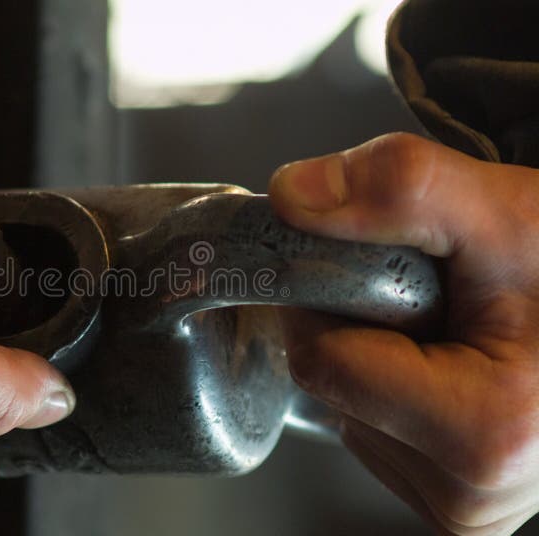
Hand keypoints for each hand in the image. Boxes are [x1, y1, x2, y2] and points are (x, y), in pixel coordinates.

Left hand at [270, 133, 538, 534]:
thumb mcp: (499, 214)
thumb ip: (399, 191)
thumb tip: (296, 197)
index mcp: (486, 434)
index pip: (319, 362)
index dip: (327, 299)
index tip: (366, 266)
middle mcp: (470, 494)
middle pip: (332, 389)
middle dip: (360, 327)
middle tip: (426, 295)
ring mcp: (463, 505)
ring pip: (353, 411)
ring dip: (381, 357)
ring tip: (452, 330)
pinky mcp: (457, 501)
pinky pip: (381, 433)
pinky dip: (398, 389)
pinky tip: (452, 364)